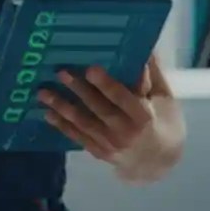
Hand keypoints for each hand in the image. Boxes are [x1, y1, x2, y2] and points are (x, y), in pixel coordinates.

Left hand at [39, 65, 155, 162]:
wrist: (159, 163)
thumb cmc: (166, 124)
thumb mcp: (165, 99)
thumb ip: (152, 76)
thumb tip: (144, 47)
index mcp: (144, 117)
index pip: (123, 99)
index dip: (107, 85)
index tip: (91, 69)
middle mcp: (125, 133)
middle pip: (99, 109)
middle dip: (79, 90)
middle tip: (61, 73)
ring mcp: (110, 145)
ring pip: (84, 124)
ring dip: (62, 108)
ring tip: (44, 93)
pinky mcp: (99, 152)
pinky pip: (78, 138)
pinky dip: (62, 126)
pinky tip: (47, 113)